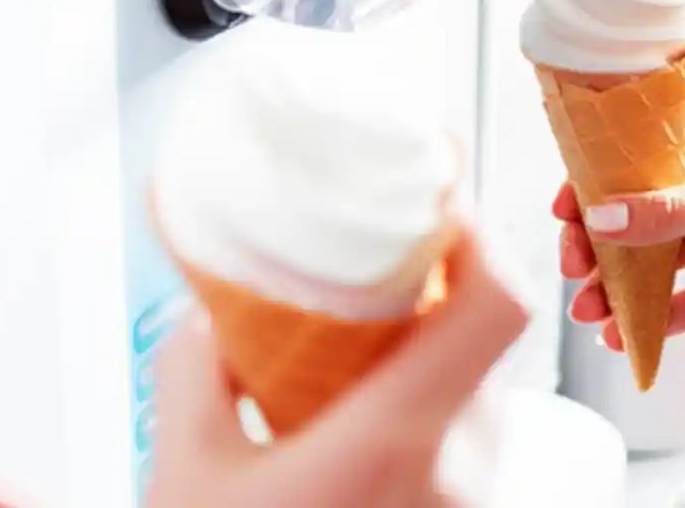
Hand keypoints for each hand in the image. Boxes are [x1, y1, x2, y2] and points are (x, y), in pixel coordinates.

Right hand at [147, 228, 526, 507]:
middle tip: (370, 269)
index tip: (433, 205)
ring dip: (424, 354)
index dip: (481, 235)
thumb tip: (208, 315)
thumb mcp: (185, 473)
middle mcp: (457, 467)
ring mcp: (472, 500)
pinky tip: (355, 420)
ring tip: (349, 351)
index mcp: (396, 438)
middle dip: (432, 292)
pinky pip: (464, 436)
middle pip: (482, 338)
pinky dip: (422, 406)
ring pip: (472, 389)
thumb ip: (192, 374)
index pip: (499, 305)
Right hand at [557, 124, 684, 362]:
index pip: (650, 160)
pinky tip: (620, 336)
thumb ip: (662, 217)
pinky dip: (653, 316)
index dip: (602, 182)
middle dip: (603, 243)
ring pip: (660, 259)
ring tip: (585, 311)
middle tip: (572, 267)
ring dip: (621, 285)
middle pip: (646, 212)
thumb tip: (598, 217)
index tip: (566, 208)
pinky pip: (684, 299)